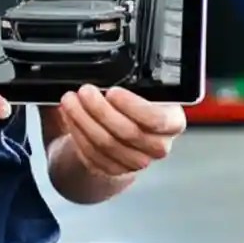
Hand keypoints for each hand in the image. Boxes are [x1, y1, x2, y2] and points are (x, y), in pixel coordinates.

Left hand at [58, 84, 185, 176]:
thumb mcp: (139, 91)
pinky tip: (71, 119)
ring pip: (107, 144)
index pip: (158, 119)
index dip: (133, 106)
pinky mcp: (115, 170)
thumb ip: (130, 85)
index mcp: (172, 122)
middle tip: (85, 91)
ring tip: (71, 102)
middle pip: (128, 132)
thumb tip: (105, 71)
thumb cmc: (134, 107)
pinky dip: (78, 134)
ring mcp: (137, 161)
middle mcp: (158, 145)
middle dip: (101, 109)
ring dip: (83, 120)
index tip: (113, 91)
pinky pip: (93, 154)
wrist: (126, 133)